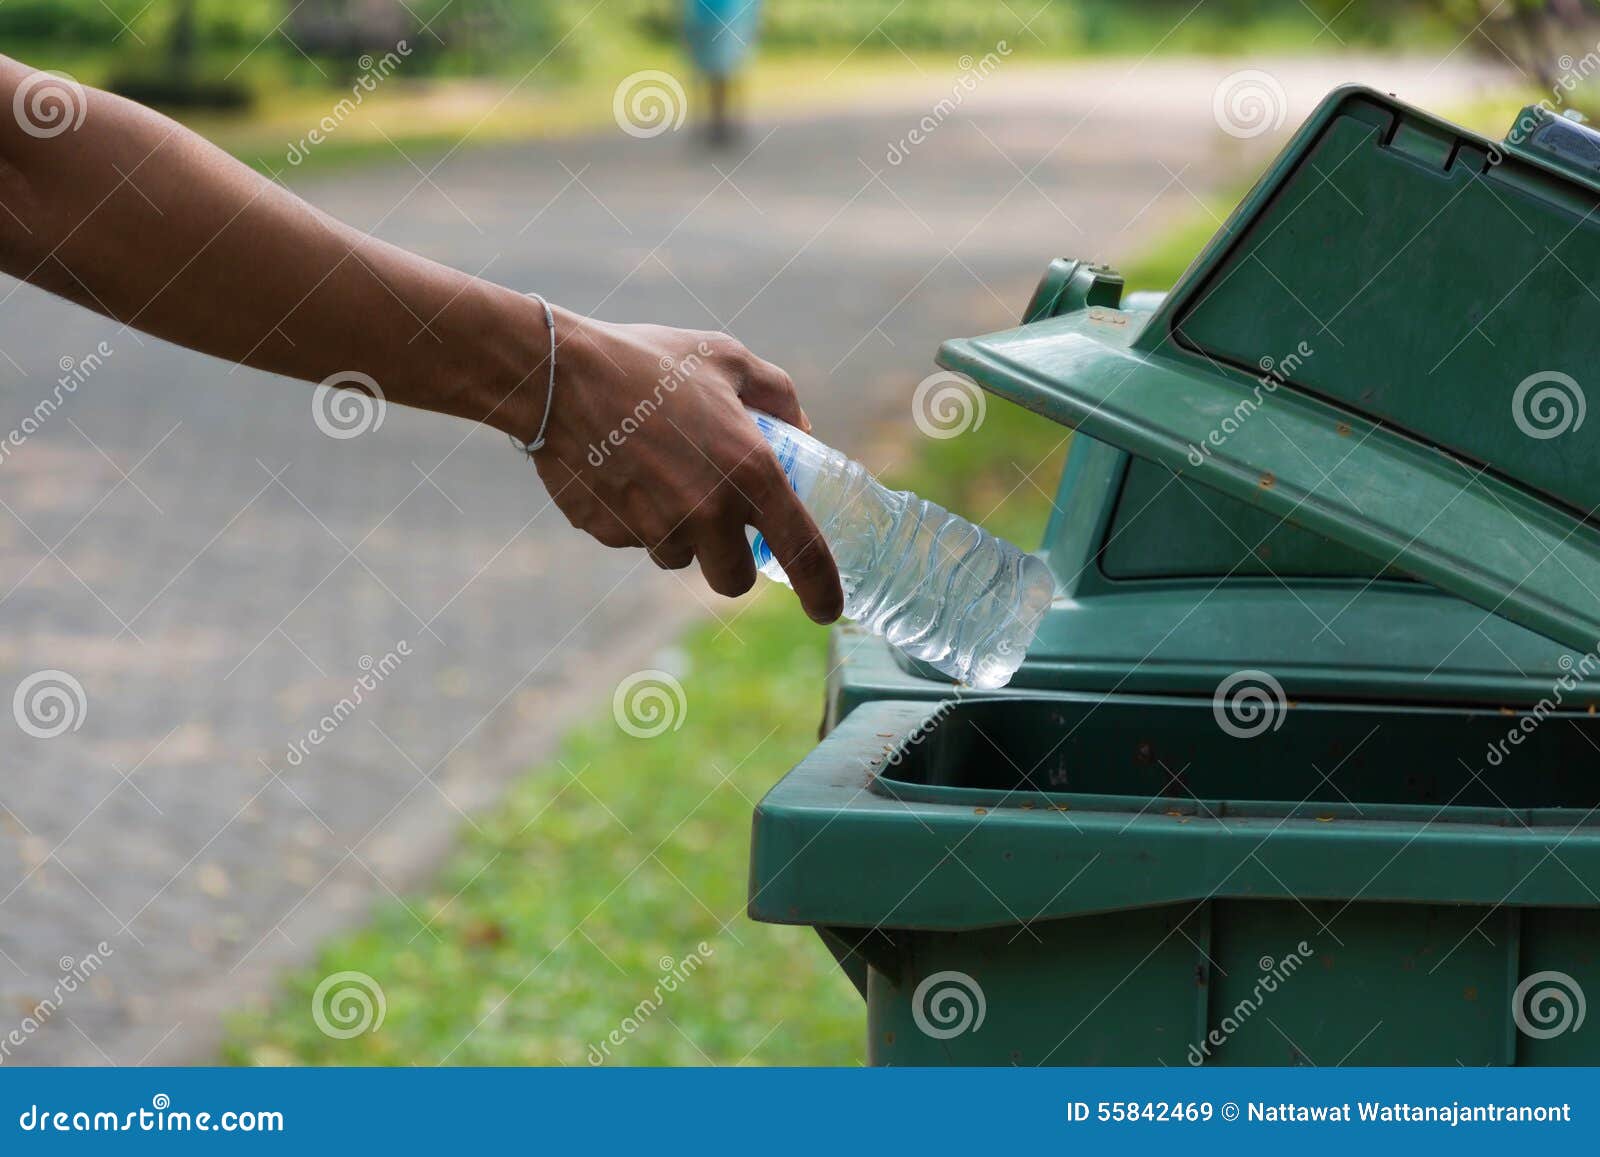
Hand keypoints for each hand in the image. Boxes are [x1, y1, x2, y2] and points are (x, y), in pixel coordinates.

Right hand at [527, 311, 844, 623]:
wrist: (558, 373)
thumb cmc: (650, 359)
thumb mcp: (728, 358)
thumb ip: (777, 395)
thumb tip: (801, 430)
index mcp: (750, 471)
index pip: (802, 552)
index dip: (822, 590)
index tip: (828, 611)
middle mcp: (708, 511)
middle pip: (733, 578)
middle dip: (730, 560)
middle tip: (719, 520)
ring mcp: (656, 529)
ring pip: (680, 557)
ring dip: (679, 532)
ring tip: (657, 472)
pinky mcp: (610, 534)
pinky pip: (635, 540)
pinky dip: (635, 516)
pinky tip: (620, 469)